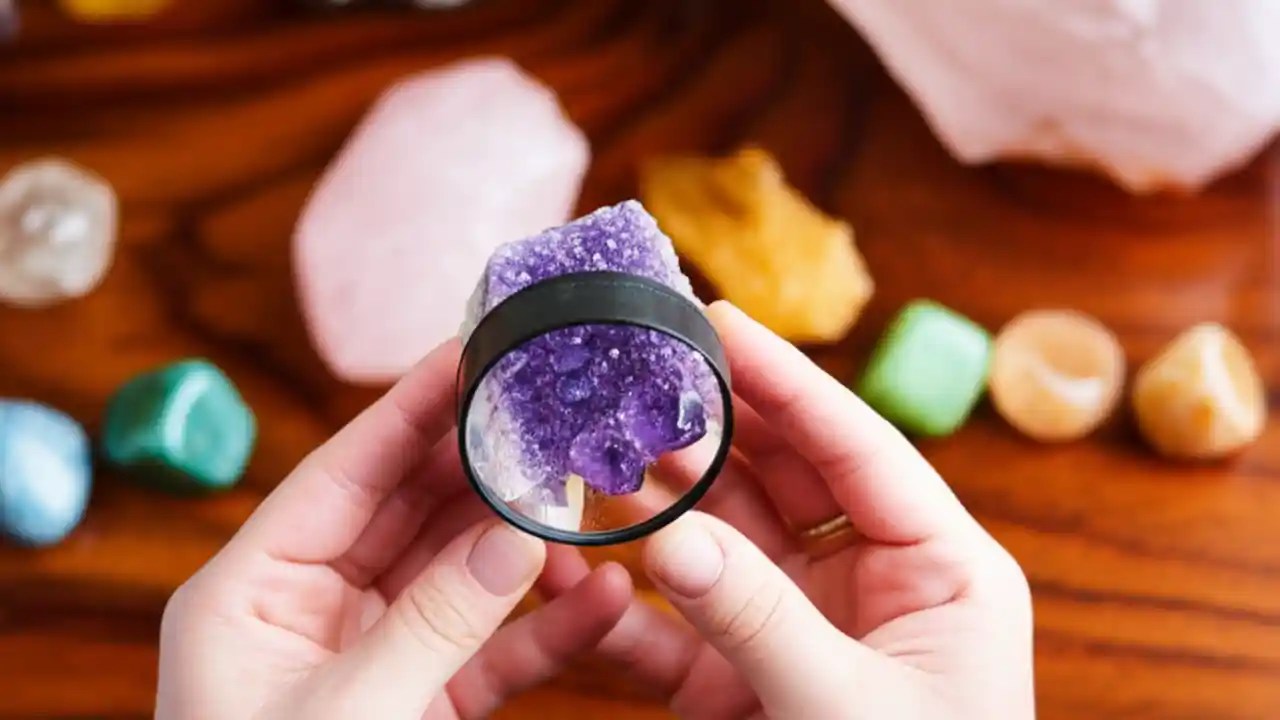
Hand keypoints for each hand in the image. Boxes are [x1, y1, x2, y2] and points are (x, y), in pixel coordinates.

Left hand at [156, 340, 633, 718]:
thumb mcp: (348, 712)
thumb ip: (436, 619)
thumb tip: (522, 532)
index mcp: (253, 590)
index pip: (347, 468)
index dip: (415, 405)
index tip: (479, 350)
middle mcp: (310, 610)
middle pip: (414, 511)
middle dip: (491, 471)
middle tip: (563, 423)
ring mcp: (369, 656)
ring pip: (461, 577)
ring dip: (530, 550)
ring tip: (602, 517)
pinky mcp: (418, 703)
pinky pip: (488, 650)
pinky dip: (544, 631)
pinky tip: (606, 604)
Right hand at [543, 303, 1034, 718]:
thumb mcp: (851, 710)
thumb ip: (761, 620)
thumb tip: (672, 538)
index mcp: (941, 571)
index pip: (856, 446)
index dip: (786, 379)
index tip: (717, 319)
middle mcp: (870, 584)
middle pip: (778, 477)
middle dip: (704, 427)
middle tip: (633, 372)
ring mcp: (801, 627)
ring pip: (719, 538)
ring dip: (655, 499)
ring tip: (589, 445)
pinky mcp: (742, 679)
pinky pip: (677, 621)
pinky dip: (626, 598)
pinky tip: (574, 564)